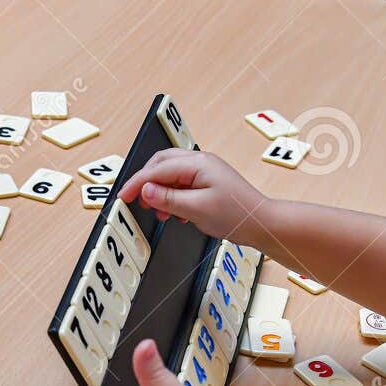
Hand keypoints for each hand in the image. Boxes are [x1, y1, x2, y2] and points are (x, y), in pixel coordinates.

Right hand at [116, 150, 268, 243]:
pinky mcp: (208, 182)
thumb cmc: (236, 215)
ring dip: (160, 192)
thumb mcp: (196, 209)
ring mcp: (205, 171)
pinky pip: (181, 184)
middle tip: (137, 201)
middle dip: (146, 183)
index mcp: (197, 163)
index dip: (137, 183)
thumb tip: (145, 190)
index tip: (124, 196)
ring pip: (170, 175)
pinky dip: (172, 197)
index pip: (157, 170)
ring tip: (161, 213)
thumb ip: (167, 199)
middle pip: (161, 165)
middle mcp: (200, 162)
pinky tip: (175, 213)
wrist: (261, 223)